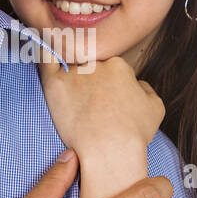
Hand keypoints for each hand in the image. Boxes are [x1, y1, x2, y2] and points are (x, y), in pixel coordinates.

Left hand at [36, 51, 164, 158]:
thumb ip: (145, 88)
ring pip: (68, 66)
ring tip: (69, 96)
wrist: (110, 150)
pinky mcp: (55, 83)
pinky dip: (43, 52)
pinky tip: (41, 47)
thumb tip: (136, 84)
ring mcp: (74, 72)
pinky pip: (45, 60)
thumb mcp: (156, 107)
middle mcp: (97, 64)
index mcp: (119, 66)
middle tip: (87, 105)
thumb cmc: (134, 134)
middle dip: (88, 81)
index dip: (107, 84)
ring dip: (68, 75)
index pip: (109, 68)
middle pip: (88, 66)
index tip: (104, 101)